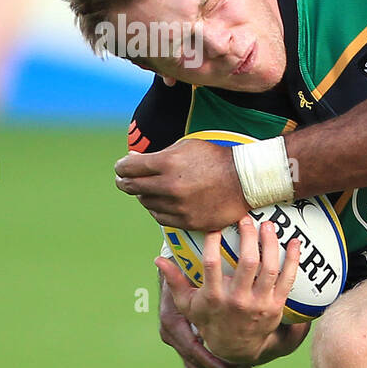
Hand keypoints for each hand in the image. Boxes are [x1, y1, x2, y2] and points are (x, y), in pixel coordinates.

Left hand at [116, 139, 248, 230]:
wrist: (245, 180)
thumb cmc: (214, 159)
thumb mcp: (186, 146)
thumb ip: (156, 154)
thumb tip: (130, 159)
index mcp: (168, 163)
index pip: (127, 168)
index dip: (121, 167)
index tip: (122, 168)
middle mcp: (171, 186)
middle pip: (132, 187)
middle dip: (125, 181)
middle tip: (125, 180)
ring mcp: (179, 206)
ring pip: (146, 203)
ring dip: (145, 195)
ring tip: (153, 189)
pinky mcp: (188, 221)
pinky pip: (160, 217)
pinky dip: (158, 209)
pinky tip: (165, 201)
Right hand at [154, 218, 301, 367]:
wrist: (236, 348)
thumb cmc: (209, 321)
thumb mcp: (188, 305)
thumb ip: (175, 281)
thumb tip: (158, 259)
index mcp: (214, 297)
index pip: (211, 265)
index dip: (212, 243)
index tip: (215, 226)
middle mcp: (238, 300)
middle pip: (247, 263)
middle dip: (248, 236)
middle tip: (246, 218)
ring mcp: (259, 303)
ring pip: (269, 268)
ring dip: (270, 244)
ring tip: (268, 225)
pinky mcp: (276, 306)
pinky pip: (288, 279)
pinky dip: (293, 259)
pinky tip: (295, 242)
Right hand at [158, 272, 251, 367]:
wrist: (170, 276)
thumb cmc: (182, 276)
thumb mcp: (189, 281)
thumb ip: (200, 290)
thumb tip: (204, 287)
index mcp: (173, 324)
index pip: (192, 349)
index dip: (210, 360)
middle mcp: (170, 335)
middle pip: (194, 361)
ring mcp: (174, 340)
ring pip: (193, 364)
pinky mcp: (181, 342)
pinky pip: (192, 362)